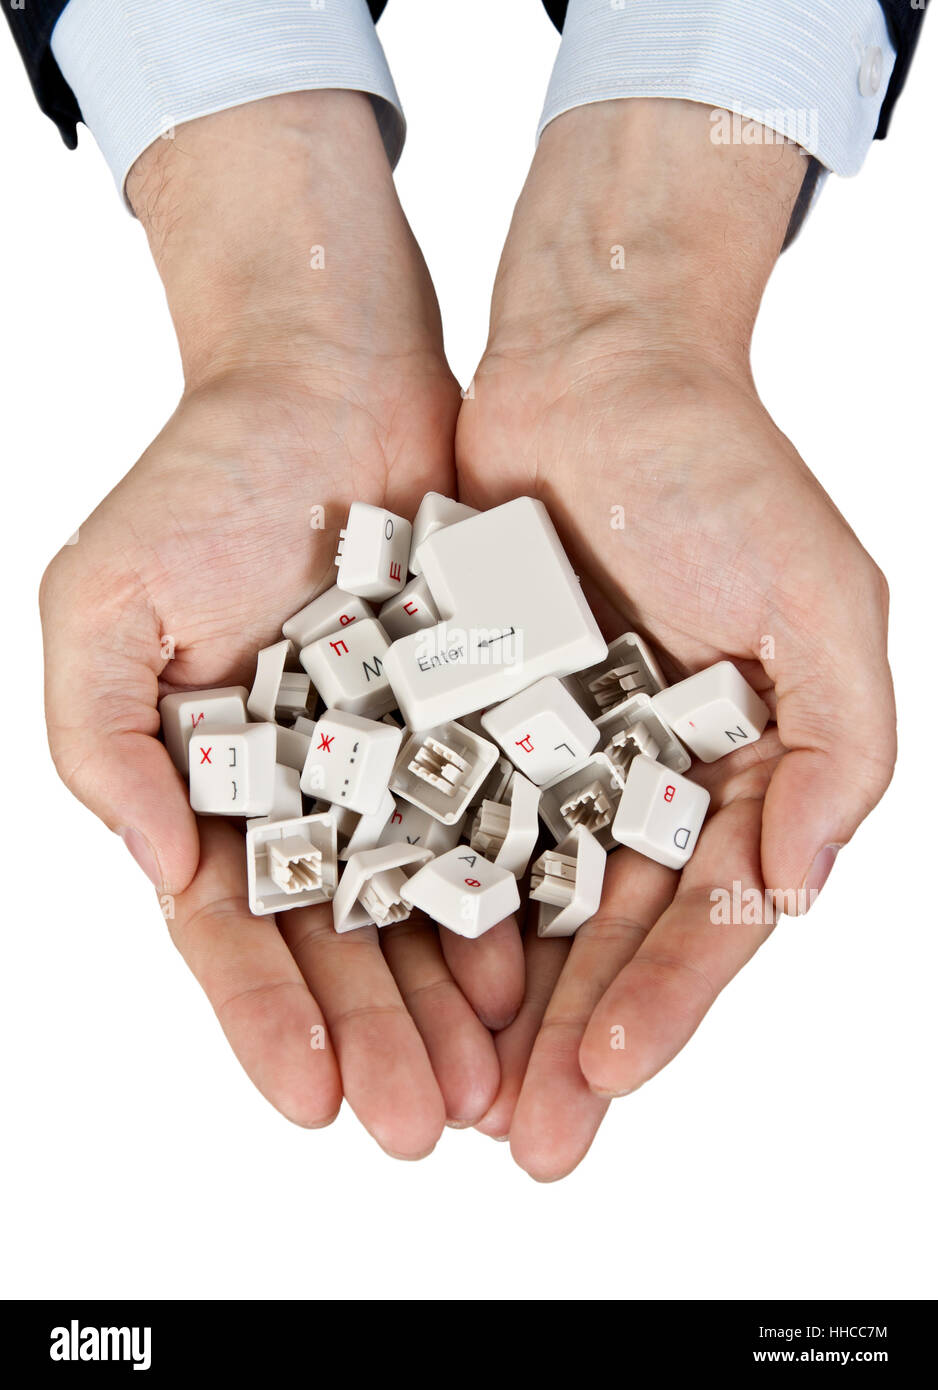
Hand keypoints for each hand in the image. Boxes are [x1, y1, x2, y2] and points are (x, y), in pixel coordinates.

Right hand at [40, 93, 522, 1155]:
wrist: (333, 377)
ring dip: (453, 1002)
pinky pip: (502, 821)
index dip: (265, 1018)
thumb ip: (106, 743)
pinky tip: (537, 968)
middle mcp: (310, 791)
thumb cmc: (207, 478)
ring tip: (494, 1084)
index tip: (307, 1102)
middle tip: (423, 1129)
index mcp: (217, 785)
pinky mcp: (477, 719)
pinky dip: (515, 898)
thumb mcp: (107, 602)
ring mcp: (397, 762)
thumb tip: (164, 874)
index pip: (237, 926)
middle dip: (377, 1037)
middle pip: (342, 941)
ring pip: (428, 904)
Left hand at [456, 100, 895, 1176]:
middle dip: (569, 1042)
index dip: (666, 1003)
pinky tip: (388, 973)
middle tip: (525, 1147)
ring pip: (512, 903)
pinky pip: (435, 821)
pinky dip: (418, 897)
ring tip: (448, 1100)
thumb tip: (802, 887)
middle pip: (602, 938)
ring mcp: (544, 756)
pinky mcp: (460, 716)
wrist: (595, 367)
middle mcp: (635, 784)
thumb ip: (838, 742)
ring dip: (486, 1006)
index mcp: (730, 776)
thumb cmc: (721, 471)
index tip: (610, 1074)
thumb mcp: (821, 597)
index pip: (702, 918)